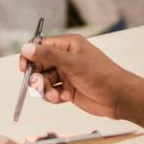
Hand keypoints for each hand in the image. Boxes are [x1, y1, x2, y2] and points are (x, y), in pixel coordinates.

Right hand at [20, 34, 134, 118]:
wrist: (118, 97)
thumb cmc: (101, 75)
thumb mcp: (72, 63)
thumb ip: (48, 55)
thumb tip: (26, 48)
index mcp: (68, 45)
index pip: (40, 46)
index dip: (30, 56)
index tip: (24, 68)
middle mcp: (65, 58)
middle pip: (39, 64)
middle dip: (37, 76)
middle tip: (38, 85)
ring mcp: (66, 73)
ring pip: (44, 80)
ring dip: (46, 89)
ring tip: (55, 95)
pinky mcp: (68, 89)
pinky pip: (51, 91)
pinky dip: (54, 96)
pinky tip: (64, 98)